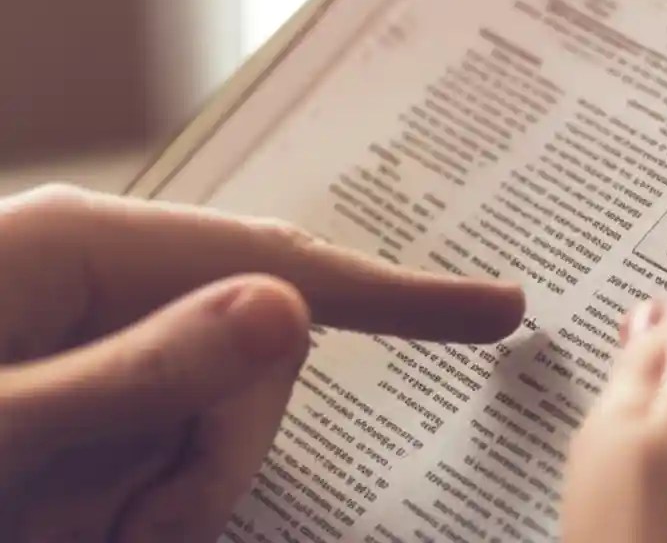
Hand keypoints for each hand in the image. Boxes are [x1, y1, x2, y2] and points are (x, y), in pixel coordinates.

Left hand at [0, 185, 523, 541]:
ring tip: (66, 533)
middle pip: (258, 361)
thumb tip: (282, 308)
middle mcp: (105, 280)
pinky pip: (181, 452)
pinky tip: (74, 524)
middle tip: (118, 530)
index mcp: (82, 249)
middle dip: (208, 462)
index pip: (280, 266)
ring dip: (167, 501)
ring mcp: (101, 342)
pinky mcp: (93, 396)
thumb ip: (138, 374)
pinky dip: (152, 507)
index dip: (406, 296)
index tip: (503, 310)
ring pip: (223, 422)